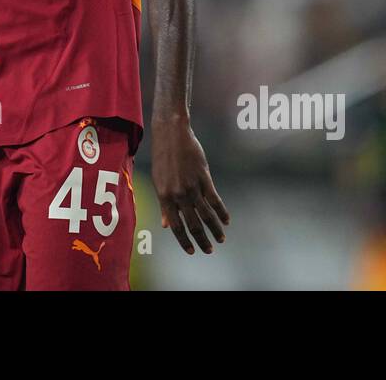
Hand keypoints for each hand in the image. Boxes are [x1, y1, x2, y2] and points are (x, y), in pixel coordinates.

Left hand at [150, 117, 229, 254]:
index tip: (191, 251)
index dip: (184, 240)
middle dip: (202, 240)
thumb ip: (164, 204)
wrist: (171, 134)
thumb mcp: (159, 181)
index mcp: (165, 196)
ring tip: (221, 239)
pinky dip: (222, 212)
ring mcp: (192, 187)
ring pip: (206, 215)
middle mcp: (178, 194)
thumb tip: (166, 226)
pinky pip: (215, 200)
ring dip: (215, 229)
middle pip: (193, 224)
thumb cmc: (163, 158)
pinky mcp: (204, 178)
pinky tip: (226, 221)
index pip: (176, 226)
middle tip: (209, 250)